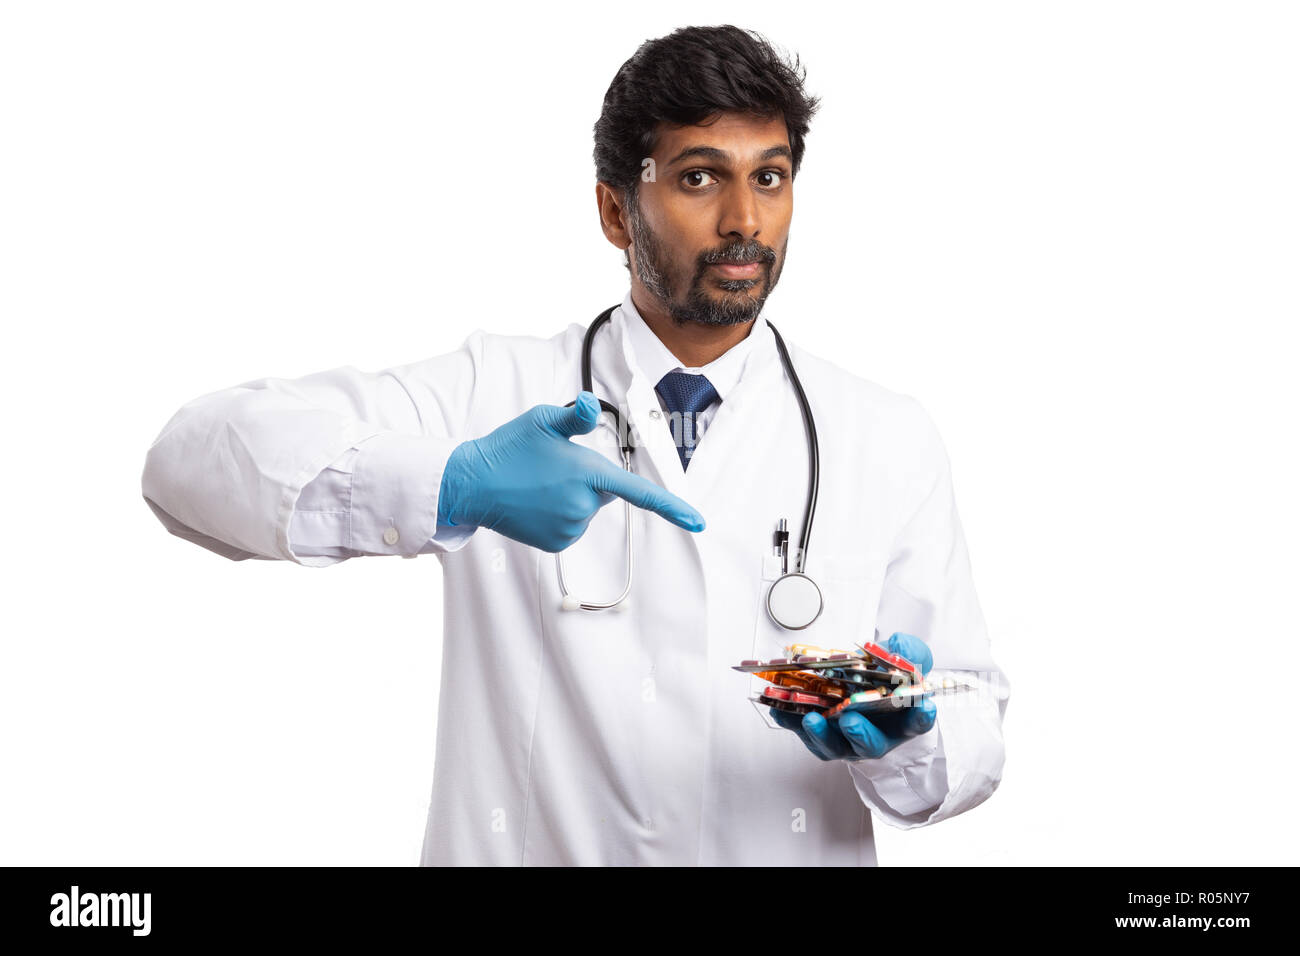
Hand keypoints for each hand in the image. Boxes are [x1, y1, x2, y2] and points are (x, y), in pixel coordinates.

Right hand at [437, 390, 705, 551]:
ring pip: (587, 509)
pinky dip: (560, 515)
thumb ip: (574, 415)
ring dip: (571, 497)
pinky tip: (535, 503)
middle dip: (587, 479)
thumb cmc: (508, 448)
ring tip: (538, 484)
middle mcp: (582, 505)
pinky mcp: (557, 543)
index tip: (699, 522)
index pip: (640, 493)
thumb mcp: (541, 420)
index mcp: (587, 474)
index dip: (673, 508)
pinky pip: (572, 526)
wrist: (472, 484)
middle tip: (553, 466)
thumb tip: (589, 402)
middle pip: (605, 492)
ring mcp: (569, 527)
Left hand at [771, 633, 936, 760]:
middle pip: (870, 742)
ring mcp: (847, 740)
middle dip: (860, 733)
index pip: (918, 722)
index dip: (922, 716)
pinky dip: (791, 721)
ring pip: (834, 744)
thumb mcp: (905, 661)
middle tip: (850, 720)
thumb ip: (909, 653)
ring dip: (821, 733)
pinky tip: (780, 710)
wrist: (866, 690)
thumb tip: (898, 647)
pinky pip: (804, 733)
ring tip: (812, 719)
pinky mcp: (820, 737)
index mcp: (902, 720)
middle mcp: (876, 735)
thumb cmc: (888, 682)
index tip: (926, 707)